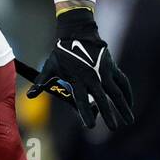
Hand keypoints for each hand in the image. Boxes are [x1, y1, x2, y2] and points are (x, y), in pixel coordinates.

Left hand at [27, 8, 133, 130]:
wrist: (78, 31)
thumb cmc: (62, 52)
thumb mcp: (50, 66)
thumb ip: (41, 82)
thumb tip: (29, 96)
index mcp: (77, 79)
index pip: (82, 99)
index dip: (86, 113)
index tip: (90, 126)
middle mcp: (92, 76)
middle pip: (101, 98)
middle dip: (108, 114)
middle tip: (113, 128)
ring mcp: (103, 71)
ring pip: (116, 91)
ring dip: (123, 106)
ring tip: (128, 121)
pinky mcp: (111, 67)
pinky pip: (122, 82)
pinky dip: (127, 93)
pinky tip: (130, 105)